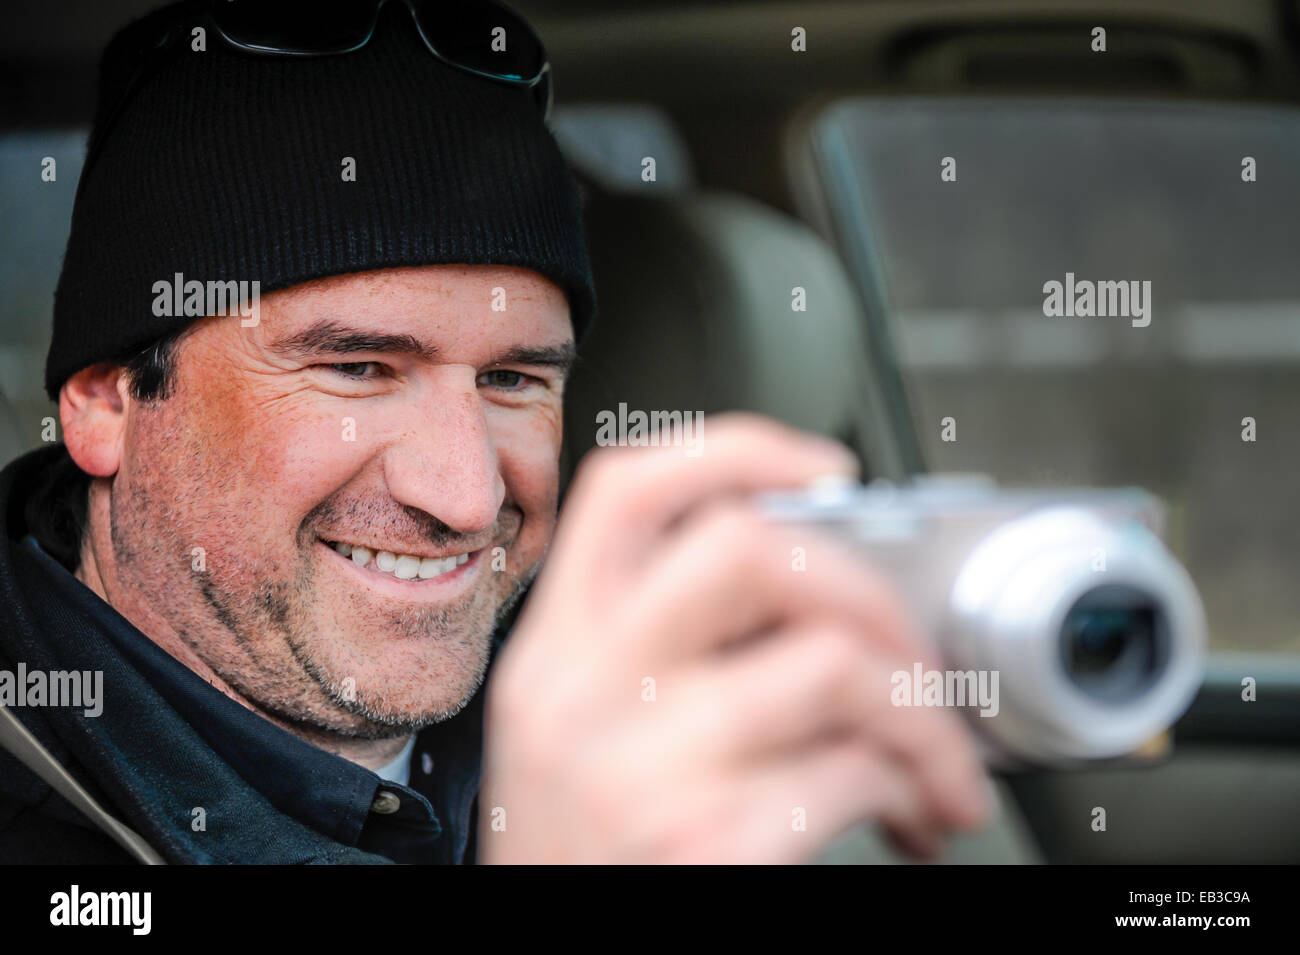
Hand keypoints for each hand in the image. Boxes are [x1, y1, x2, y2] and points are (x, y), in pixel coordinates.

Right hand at [477, 414, 992, 862]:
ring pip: (833, 662)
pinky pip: (855, 772)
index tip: (826, 471)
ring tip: (935, 761)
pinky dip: (912, 787)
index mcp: (553, 654)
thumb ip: (656, 651)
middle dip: (866, 587)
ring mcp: (639, 770)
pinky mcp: (706, 844)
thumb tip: (810, 593)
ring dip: (924, 714)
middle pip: (746, 547)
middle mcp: (581, 696)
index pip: (624, 492)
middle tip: (909, 649)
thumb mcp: (578, 735)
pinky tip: (906, 816)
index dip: (738, 451)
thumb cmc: (584, 863)